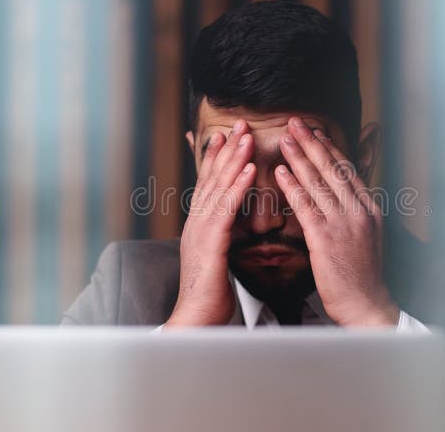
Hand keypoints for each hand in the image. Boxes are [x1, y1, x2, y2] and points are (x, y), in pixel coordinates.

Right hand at [166, 120, 256, 326]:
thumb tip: (228, 227)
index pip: (209, 185)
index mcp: (199, 226)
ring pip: (218, 187)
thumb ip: (221, 239)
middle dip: (226, 149)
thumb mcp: (216, 260)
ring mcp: (200, 231)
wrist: (195, 321)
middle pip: (212, 178)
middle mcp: (196, 223)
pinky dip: (237, 186)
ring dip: (233, 159)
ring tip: (246, 135)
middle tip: (239, 123)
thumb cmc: (210, 296)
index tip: (226, 136)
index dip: (217, 158)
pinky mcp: (210, 243)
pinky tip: (249, 169)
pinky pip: (226, 209)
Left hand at [275, 117, 398, 326]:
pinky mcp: (326, 238)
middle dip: (313, 142)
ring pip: (319, 182)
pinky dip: (293, 185)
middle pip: (333, 169)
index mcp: (369, 209)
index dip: (330, 149)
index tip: (316, 131)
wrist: (365, 304)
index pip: (347, 171)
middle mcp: (360, 211)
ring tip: (285, 137)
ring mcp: (344, 223)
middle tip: (296, 122)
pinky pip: (306, 205)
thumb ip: (354, 212)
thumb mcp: (366, 237)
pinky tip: (281, 170)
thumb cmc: (361, 275)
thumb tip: (341, 195)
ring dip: (299, 156)